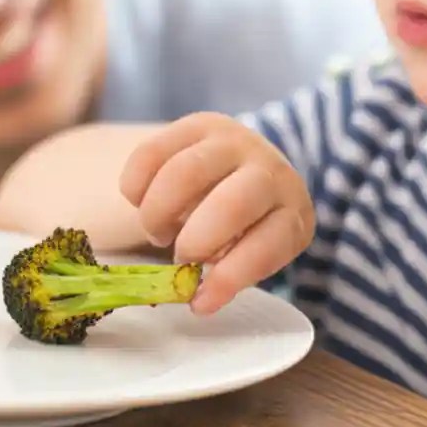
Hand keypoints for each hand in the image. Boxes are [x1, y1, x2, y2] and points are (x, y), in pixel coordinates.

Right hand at [119, 112, 313, 315]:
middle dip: (194, 241)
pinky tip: (140, 202)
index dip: (231, 277)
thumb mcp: (254, 248)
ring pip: (182, 173)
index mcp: (291, 211)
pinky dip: (135, 187)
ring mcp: (231, 140)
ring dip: (158, 214)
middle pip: (230, 204)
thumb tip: (196, 299)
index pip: (268, 245)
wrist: (253, 162)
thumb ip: (230, 270)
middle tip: (179, 258)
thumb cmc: (250, 222)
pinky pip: (151, 153)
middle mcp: (267, 169)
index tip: (199, 303)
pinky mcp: (195, 124)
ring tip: (158, 232)